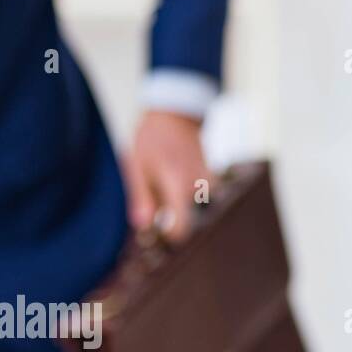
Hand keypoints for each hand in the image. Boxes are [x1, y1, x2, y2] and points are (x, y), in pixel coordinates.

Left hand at [121, 110, 211, 242]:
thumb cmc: (152, 139)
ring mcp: (210, 183)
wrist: (176, 114)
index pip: (182, 228)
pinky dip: (188, 200)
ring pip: (196, 212)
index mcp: (179, 184)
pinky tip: (175, 188)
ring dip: (181, 211)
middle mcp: (200, 187)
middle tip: (154, 214)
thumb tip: (144, 227)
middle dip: (173, 224)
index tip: (155, 235)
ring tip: (164, 195)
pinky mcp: (214, 180)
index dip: (168, 237)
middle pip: (190, 223)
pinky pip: (202, 200)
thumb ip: (141, 197)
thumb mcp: (136, 165)